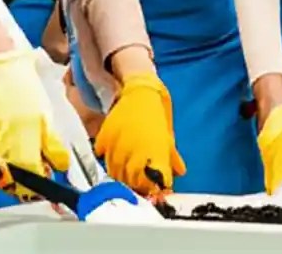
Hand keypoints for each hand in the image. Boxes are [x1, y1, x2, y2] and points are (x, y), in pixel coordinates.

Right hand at [0, 48, 70, 190]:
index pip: (30, 181)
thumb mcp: (48, 120)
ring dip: (14, 169)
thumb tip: (60, 167)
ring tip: (27, 156)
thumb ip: (53, 147)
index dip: (41, 183)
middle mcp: (2, 151)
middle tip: (38, 169)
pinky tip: (13, 144)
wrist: (4, 71)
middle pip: (13, 180)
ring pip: (1, 168)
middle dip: (26, 180)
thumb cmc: (28, 93)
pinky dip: (2, 155)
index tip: (48, 180)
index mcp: (21, 148)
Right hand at [94, 72, 184, 195]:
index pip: (148, 182)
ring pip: (113, 172)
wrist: (141, 91)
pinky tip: (113, 158)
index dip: (149, 188)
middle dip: (134, 185)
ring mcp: (117, 145)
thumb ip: (172, 157)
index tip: (151, 189)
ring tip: (125, 174)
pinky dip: (107, 159)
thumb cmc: (157, 113)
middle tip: (138, 184)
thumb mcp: (168, 136)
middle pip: (129, 181)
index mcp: (152, 153)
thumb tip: (179, 173)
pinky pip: (102, 156)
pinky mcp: (104, 137)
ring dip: (119, 175)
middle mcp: (133, 151)